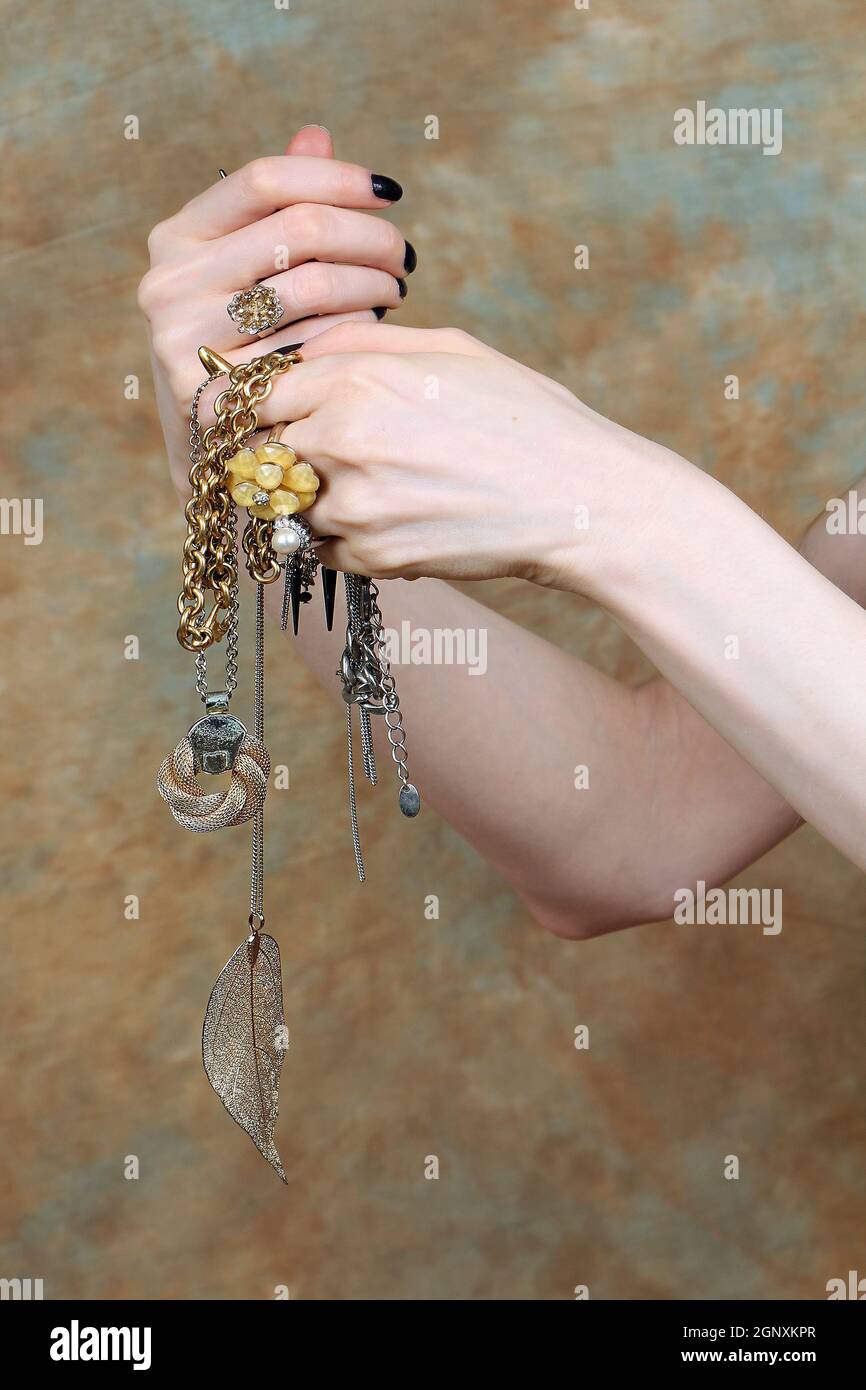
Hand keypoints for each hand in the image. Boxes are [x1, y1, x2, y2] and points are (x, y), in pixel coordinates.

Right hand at [138, 125, 413, 494]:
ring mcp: (186, 342)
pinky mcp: (215, 395)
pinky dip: (356, 334)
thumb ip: (279, 207)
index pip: (266, 179)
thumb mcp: (246, 270)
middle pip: (299, 229)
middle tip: (405, 256)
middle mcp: (169, 284)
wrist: (214, 445)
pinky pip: (315, 347)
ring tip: (395, 291)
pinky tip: (372, 334)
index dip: (336, 178)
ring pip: (315, 288)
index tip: (389, 193)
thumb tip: (317, 134)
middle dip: (370, 236)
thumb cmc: (243, 342)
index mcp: (176, 238)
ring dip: (375, 285)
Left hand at [255, 319, 666, 590]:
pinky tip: (388, 519)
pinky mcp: (374, 558)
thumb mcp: (450, 350)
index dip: (262, 403)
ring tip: (366, 489)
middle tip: (317, 454)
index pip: (254, 393)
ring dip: (309, 501)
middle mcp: (342, 441)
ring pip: (287, 507)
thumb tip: (308, 350)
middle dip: (282, 454)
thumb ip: (366, 344)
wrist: (578, 500)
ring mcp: (355, 506)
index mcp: (356, 379)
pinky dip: (340, 540)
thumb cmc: (523, 416)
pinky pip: (321, 551)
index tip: (274, 412)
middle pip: (262, 452)